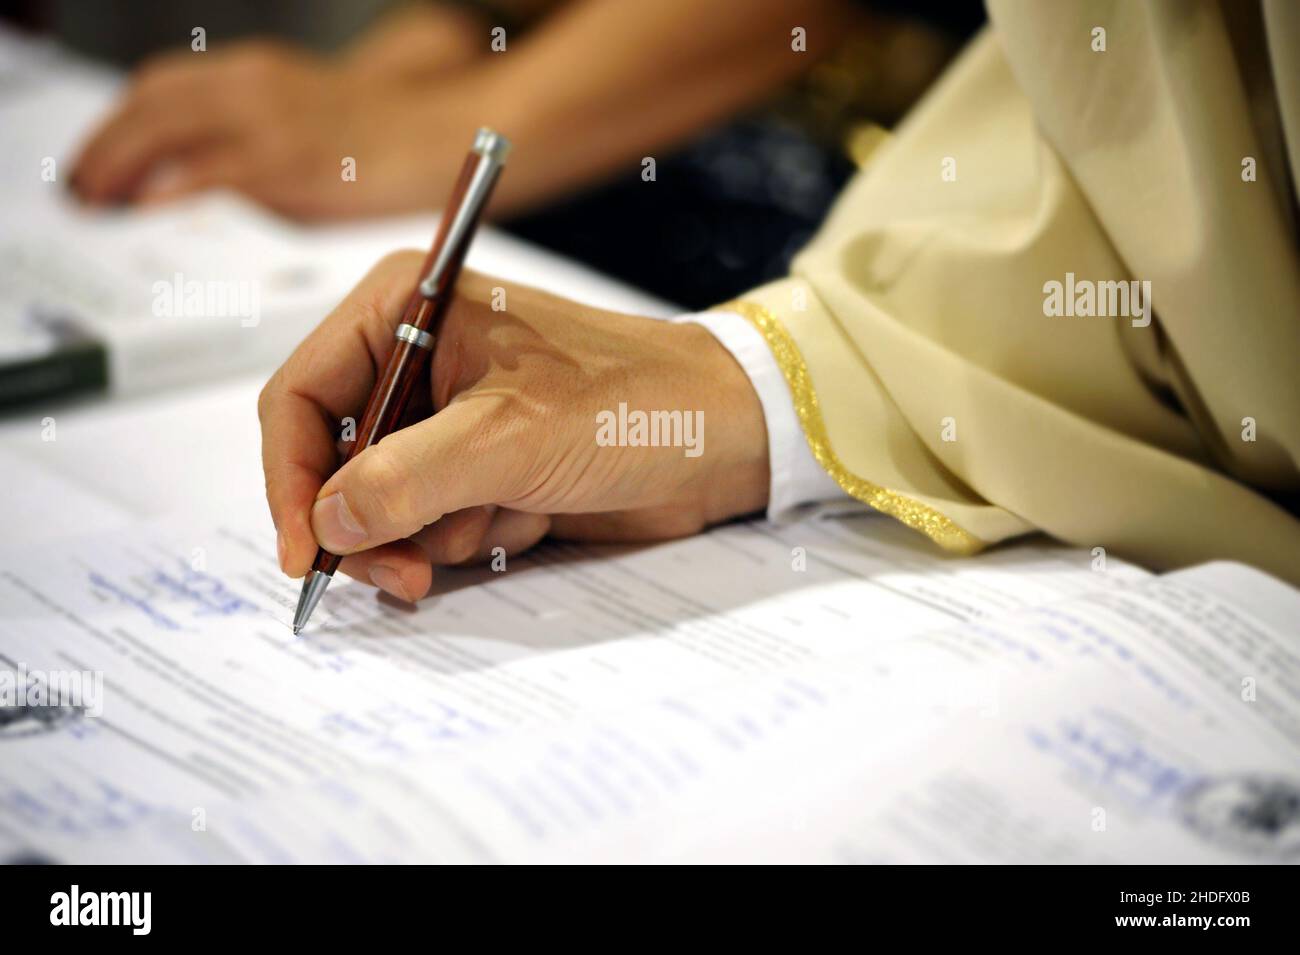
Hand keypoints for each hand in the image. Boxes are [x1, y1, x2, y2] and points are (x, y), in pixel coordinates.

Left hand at [70, 40, 484, 218]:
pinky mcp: (287, 162)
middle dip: (104, 143)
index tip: (102, 157)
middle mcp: (254, 87)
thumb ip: (267, 137)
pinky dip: (166, 188)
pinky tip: (145, 210)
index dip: (122, 121)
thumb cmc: (394, 139)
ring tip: (99, 203)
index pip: (165, 86)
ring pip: (162, 128)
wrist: (449, 134)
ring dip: (117, 164)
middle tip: (84, 188)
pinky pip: (206, 172)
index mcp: (261, 75)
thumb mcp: (316, 120)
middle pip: (150, 102)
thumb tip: (222, 185)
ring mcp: (269, 122)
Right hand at [259, 252, 769, 601]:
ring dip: (439, 532)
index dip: (291, 478)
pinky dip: (478, 535)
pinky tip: (533, 516)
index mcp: (406, 308)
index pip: (301, 394)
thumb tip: (326, 523)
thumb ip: (406, 479)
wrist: (721, 437)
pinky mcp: (480, 468)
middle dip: (373, 524)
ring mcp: (448, 420)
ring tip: (508, 518)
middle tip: (403, 576)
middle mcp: (415, 360)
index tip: (306, 553)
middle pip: (335, 461)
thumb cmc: (629, 403)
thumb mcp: (508, 437)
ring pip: (386, 505)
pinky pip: (436, 523)